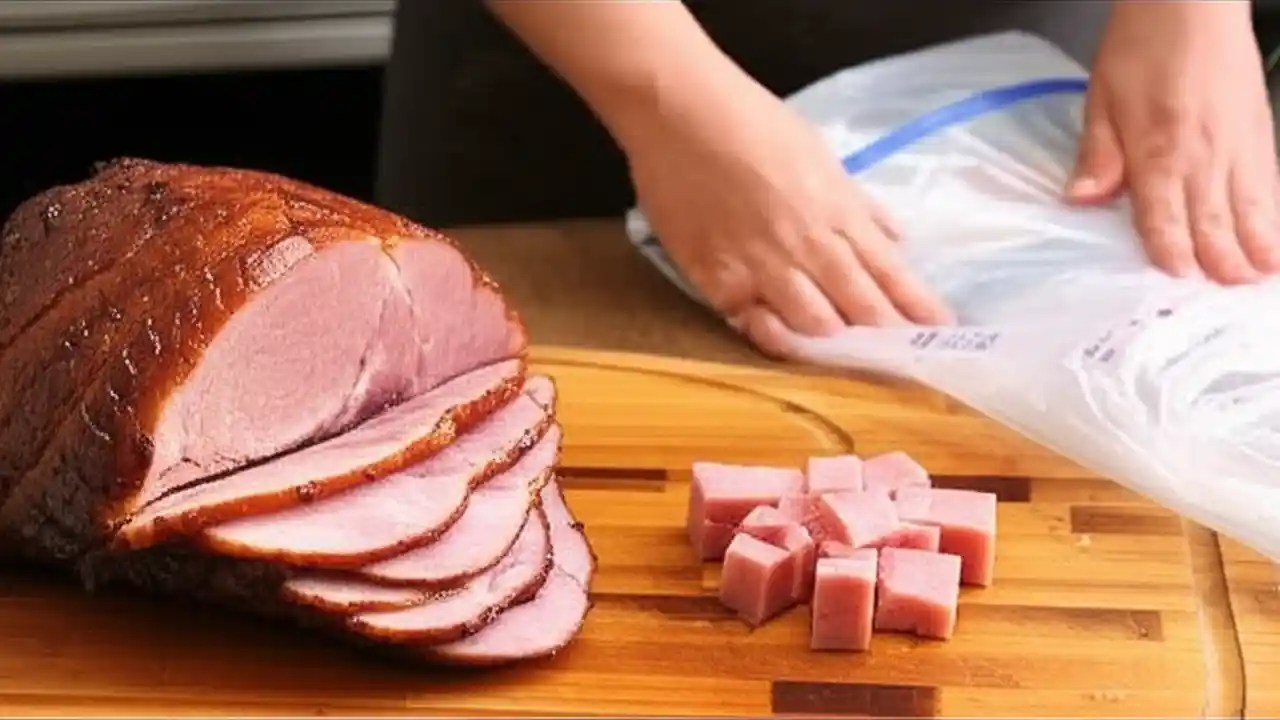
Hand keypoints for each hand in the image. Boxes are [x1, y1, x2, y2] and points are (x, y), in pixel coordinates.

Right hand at [620, 73, 953, 355]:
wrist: (682, 115)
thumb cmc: (751, 123)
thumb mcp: (819, 154)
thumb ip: (857, 203)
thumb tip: (896, 236)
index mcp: (837, 210)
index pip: (890, 270)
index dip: (917, 305)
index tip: (943, 332)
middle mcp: (808, 245)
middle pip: (859, 304)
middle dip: (887, 335)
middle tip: (907, 361)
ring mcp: (762, 267)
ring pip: (813, 322)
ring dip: (837, 343)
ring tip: (854, 360)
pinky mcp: (717, 280)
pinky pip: (754, 323)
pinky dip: (776, 339)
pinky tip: (791, 349)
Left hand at [1067, 0, 1279, 283]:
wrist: (1193, 1)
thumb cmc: (1143, 45)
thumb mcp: (1102, 98)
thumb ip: (1097, 155)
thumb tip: (1081, 200)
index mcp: (1158, 150)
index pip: (1163, 216)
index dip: (1171, 253)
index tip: (1177, 281)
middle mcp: (1204, 154)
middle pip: (1212, 221)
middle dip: (1219, 261)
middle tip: (1225, 296)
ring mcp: (1239, 144)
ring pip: (1250, 207)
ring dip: (1255, 246)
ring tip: (1258, 279)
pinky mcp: (1260, 131)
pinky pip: (1268, 183)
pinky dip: (1272, 215)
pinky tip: (1274, 238)